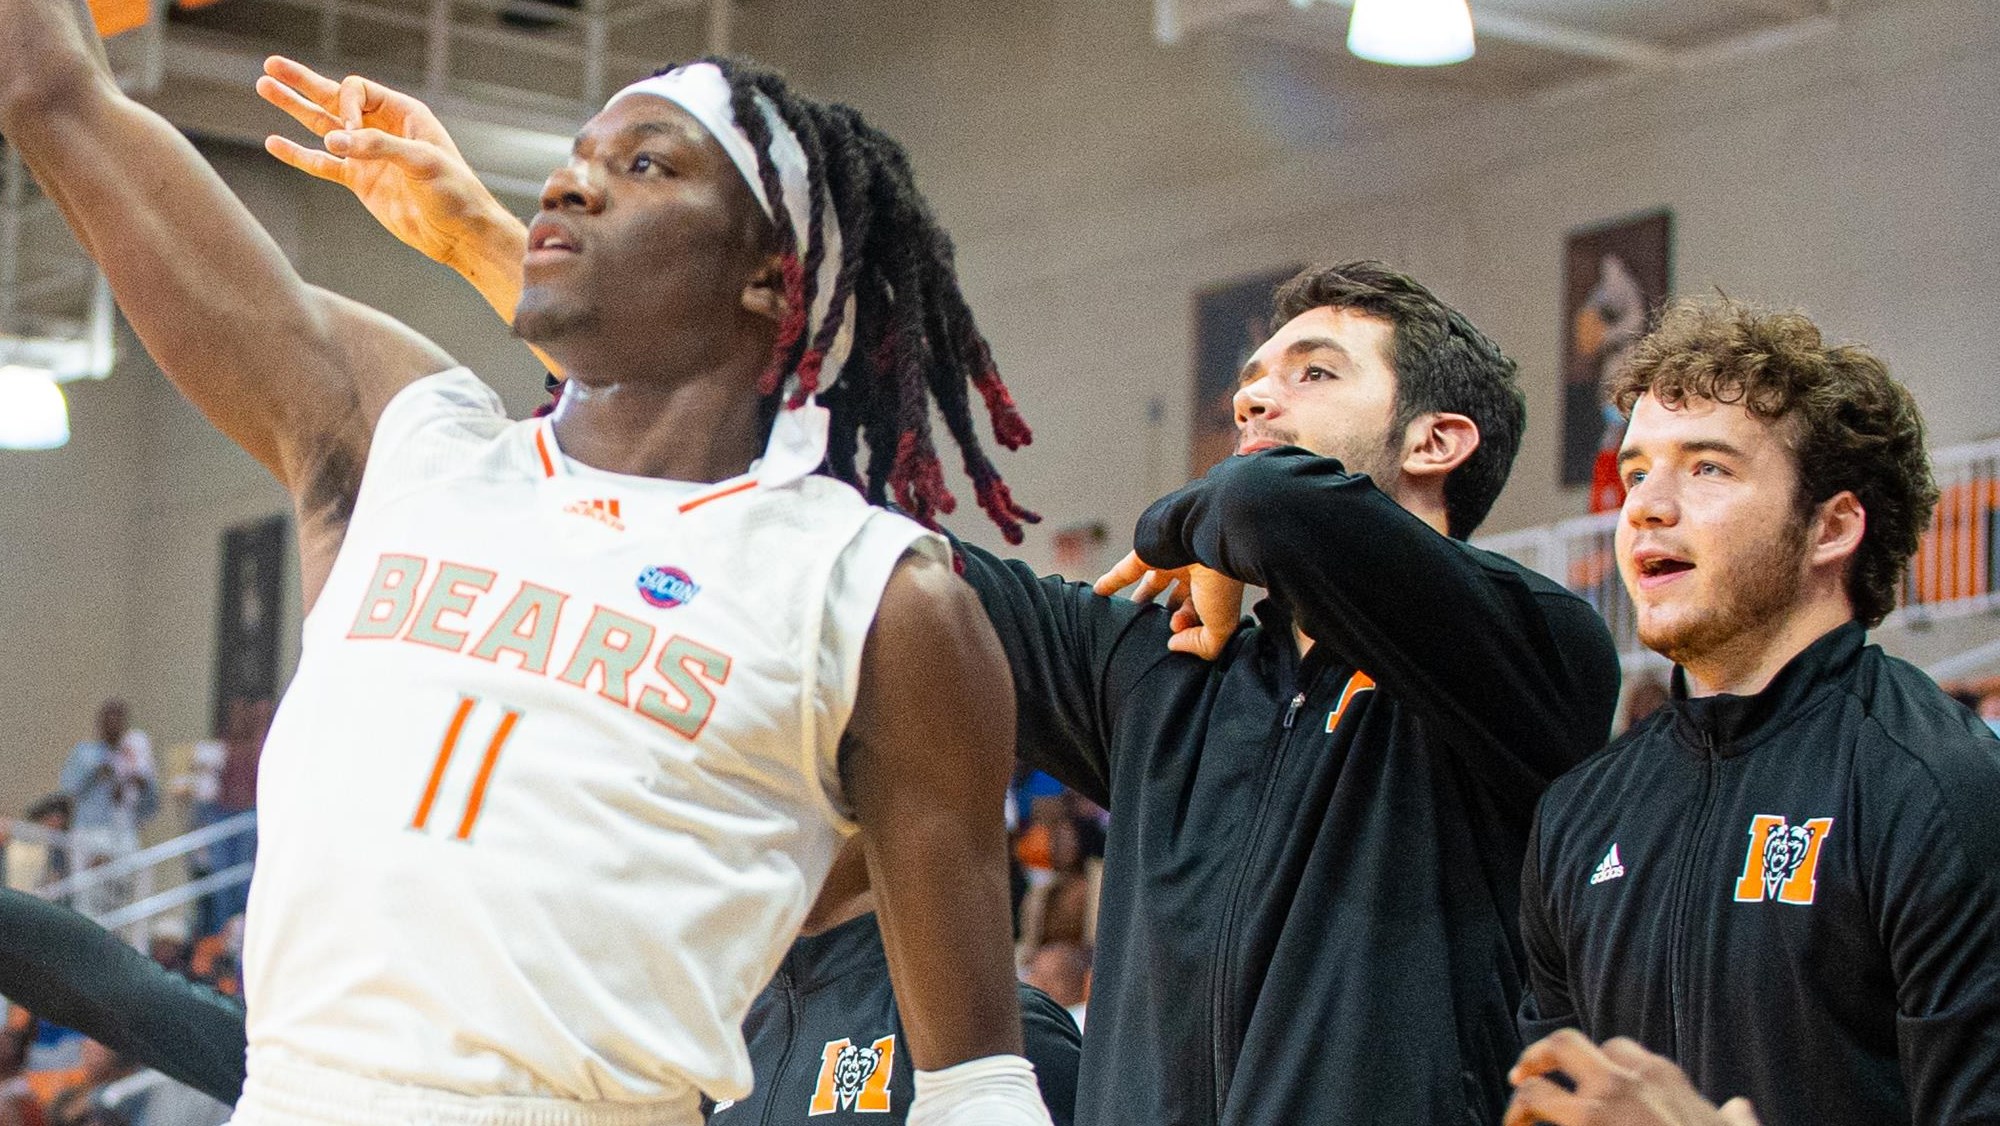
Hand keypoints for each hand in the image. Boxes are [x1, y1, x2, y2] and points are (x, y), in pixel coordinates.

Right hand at [256, 56, 501, 272]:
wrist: (458, 234)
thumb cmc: (454, 192)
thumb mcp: (422, 162)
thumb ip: (377, 147)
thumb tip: (332, 139)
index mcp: (403, 114)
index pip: (357, 91)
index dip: (345, 106)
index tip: (349, 133)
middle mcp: (382, 130)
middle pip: (335, 99)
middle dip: (304, 82)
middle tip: (272, 65)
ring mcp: (368, 156)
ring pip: (324, 126)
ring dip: (295, 108)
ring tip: (264, 86)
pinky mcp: (360, 181)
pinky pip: (323, 163)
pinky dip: (299, 154)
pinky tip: (274, 143)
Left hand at [1094, 552, 1243, 658]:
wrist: (1211, 538)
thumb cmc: (1221, 582)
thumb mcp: (1220, 625)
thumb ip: (1202, 644)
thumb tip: (1174, 644)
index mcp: (1217, 585)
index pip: (1201, 609)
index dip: (1189, 625)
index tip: (1178, 630)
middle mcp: (1197, 571)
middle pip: (1179, 596)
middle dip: (1169, 613)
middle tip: (1156, 627)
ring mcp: (1172, 559)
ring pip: (1154, 581)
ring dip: (1142, 597)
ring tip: (1128, 616)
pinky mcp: (1148, 552)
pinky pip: (1125, 569)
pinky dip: (1112, 580)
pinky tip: (1099, 593)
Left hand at [1506, 1030, 1760, 1125]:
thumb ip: (1734, 1119)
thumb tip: (1739, 1108)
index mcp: (1663, 1077)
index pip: (1616, 1048)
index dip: (1595, 1065)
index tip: (1584, 1081)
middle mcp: (1627, 1081)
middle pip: (1563, 1045)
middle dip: (1536, 1057)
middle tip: (1521, 1077)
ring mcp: (1601, 1107)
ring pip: (1535, 1089)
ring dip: (1519, 1105)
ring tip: (1513, 1123)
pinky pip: (1537, 1119)